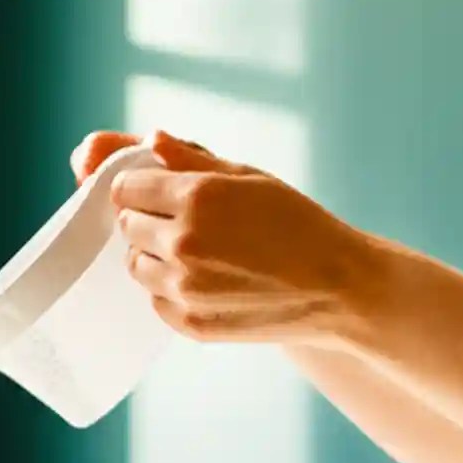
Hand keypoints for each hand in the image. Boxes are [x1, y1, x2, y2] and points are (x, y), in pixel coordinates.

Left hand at [105, 131, 374, 346]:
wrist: (336, 287)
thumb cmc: (296, 222)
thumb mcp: (248, 176)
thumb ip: (191, 157)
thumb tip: (150, 139)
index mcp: (196, 197)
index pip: (125, 188)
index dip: (139, 187)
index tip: (156, 192)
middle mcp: (183, 242)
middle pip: (127, 224)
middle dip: (147, 218)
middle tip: (183, 222)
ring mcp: (185, 287)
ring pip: (135, 264)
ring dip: (154, 255)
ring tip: (195, 252)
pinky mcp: (190, 322)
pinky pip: (154, 300)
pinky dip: (169, 290)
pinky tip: (205, 280)